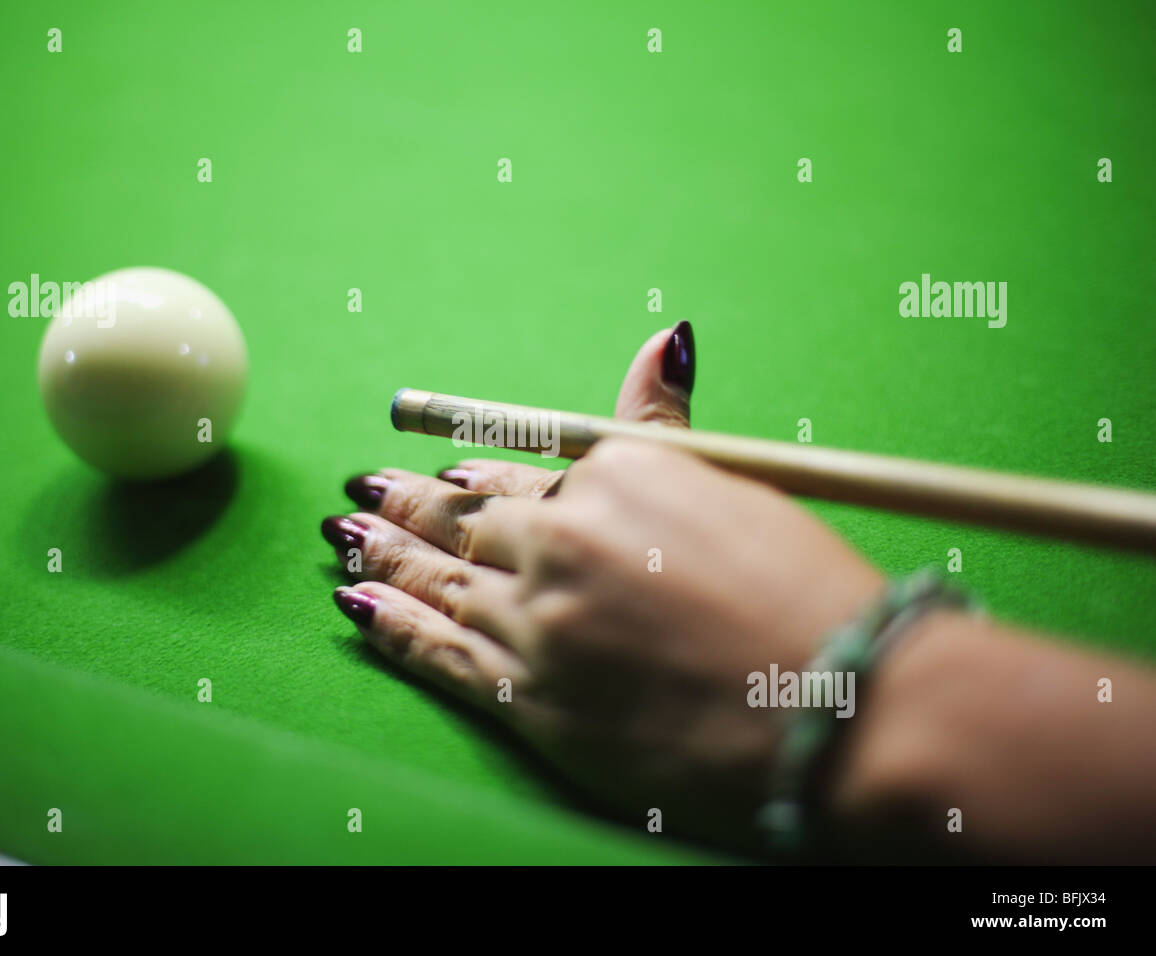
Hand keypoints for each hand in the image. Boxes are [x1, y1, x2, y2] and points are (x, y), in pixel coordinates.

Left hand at [323, 322, 883, 846]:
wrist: (843, 712)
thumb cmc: (807, 595)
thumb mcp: (737, 486)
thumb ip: (669, 424)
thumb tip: (664, 335)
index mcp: (611, 478)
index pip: (519, 466)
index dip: (472, 469)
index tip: (439, 466)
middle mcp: (562, 541)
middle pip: (465, 519)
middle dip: (407, 505)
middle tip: (363, 492)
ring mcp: (540, 621)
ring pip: (439, 580)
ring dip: (385, 556)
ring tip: (344, 537)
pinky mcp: (533, 699)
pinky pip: (441, 652)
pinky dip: (394, 626)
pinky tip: (358, 605)